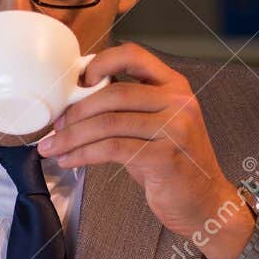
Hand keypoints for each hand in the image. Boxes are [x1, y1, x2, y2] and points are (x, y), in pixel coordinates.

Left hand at [36, 42, 258, 258]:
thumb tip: (76, 102)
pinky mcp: (165, 157)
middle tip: (56, 125)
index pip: (133, 55)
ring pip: (108, 123)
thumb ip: (128, 108)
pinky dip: (83, 154)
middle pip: (114, 93)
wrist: (205, 203)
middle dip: (76, 110)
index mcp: (174, 86)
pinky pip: (112, 149)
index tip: (78, 80)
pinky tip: (70, 160)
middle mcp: (178, 102)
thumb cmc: (174, 165)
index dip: (101, 62)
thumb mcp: (157, 126)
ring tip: (53, 147)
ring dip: (72, 136)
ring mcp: (175, 129)